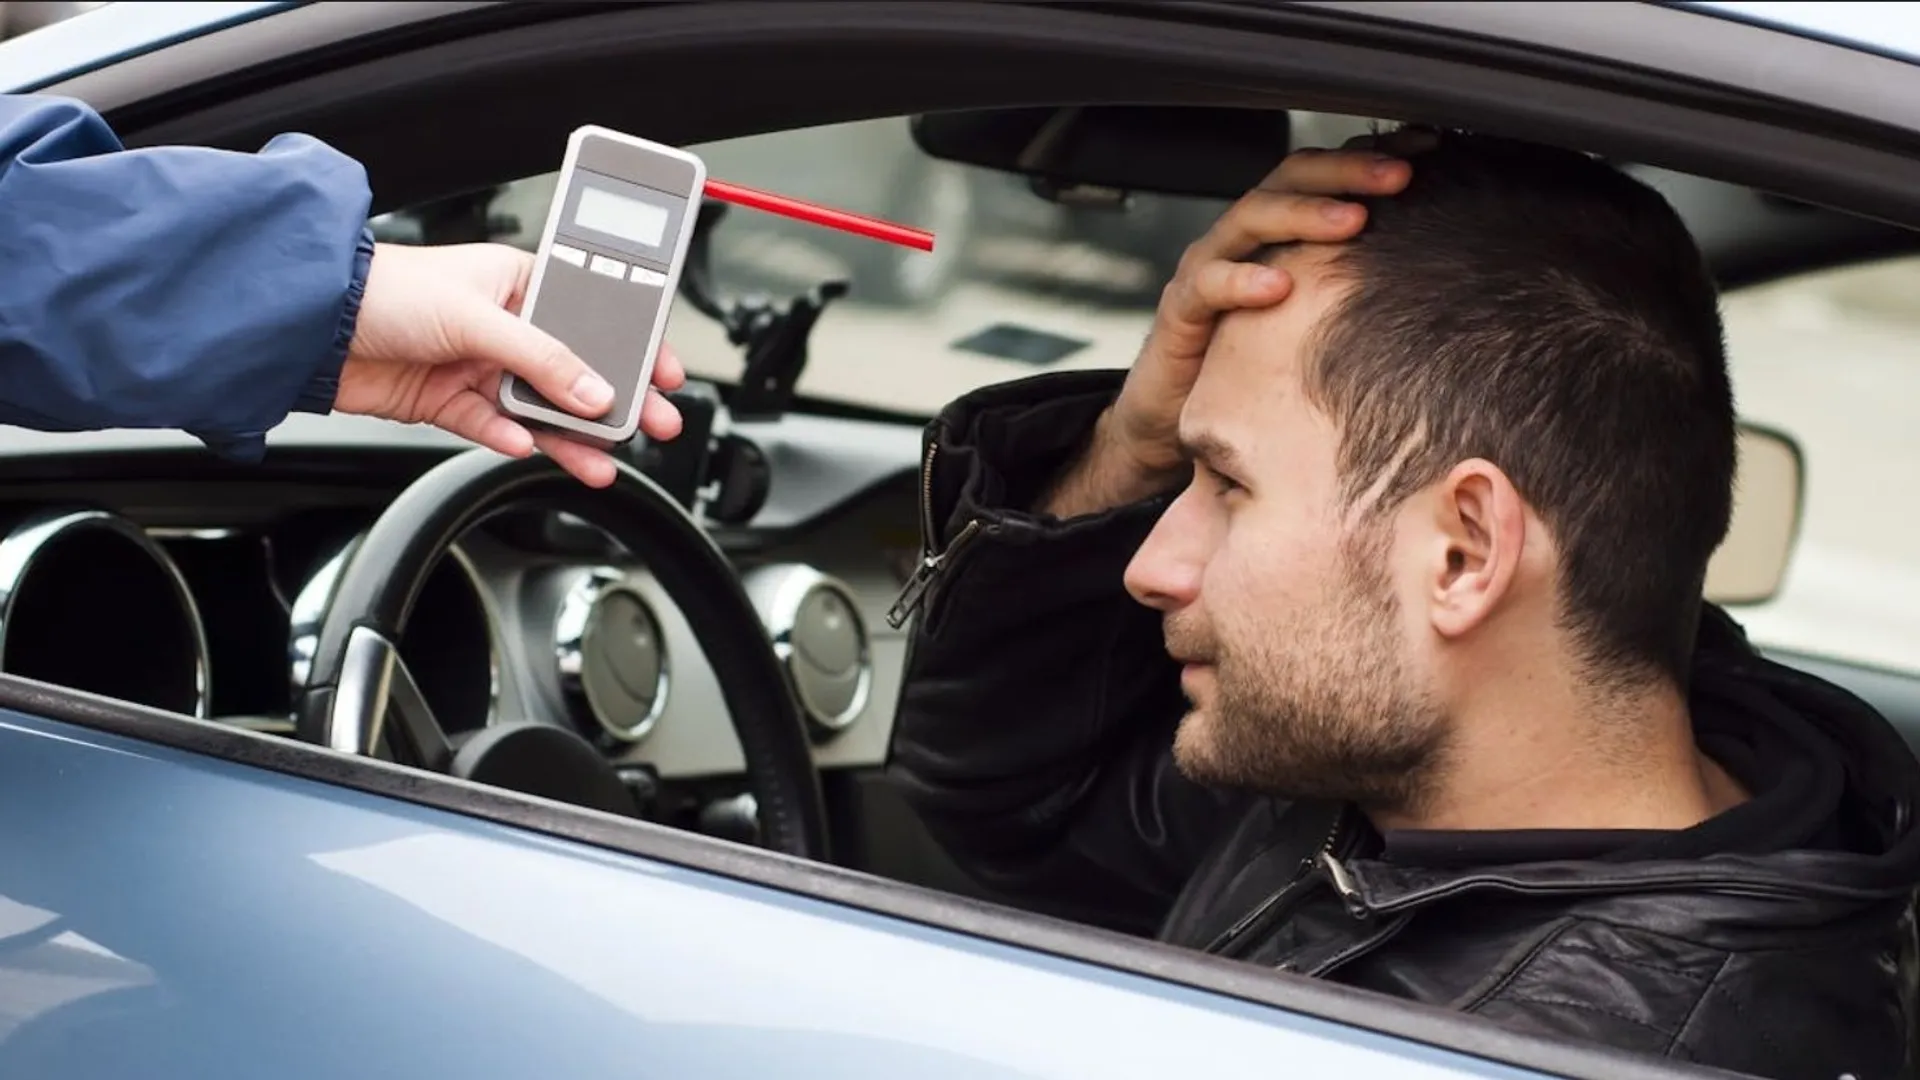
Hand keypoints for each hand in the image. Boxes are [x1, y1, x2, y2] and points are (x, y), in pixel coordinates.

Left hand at [333, 242, 686, 487]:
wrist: (310, 325)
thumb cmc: (384, 289)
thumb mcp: (476, 315)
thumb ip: (541, 358)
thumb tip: (593, 390)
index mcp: (519, 282)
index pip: (594, 314)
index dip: (632, 344)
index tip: (666, 373)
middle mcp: (503, 323)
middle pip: (574, 368)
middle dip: (613, 399)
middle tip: (653, 424)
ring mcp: (477, 364)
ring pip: (539, 407)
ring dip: (569, 434)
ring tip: (600, 459)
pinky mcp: (449, 401)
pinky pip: (494, 426)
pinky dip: (511, 439)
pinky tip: (525, 445)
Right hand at [1105, 136, 1432, 479]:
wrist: (1178, 416)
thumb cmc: (1253, 365)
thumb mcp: (1316, 318)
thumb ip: (1356, 287)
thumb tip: (1441, 274)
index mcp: (1280, 230)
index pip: (1328, 175)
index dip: (1374, 157)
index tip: (1430, 150)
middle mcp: (1244, 237)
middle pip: (1292, 179)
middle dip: (1348, 171)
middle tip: (1401, 175)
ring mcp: (1209, 267)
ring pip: (1251, 217)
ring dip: (1303, 213)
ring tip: (1352, 220)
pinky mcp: (1181, 310)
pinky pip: (1208, 284)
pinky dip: (1241, 280)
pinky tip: (1277, 286)